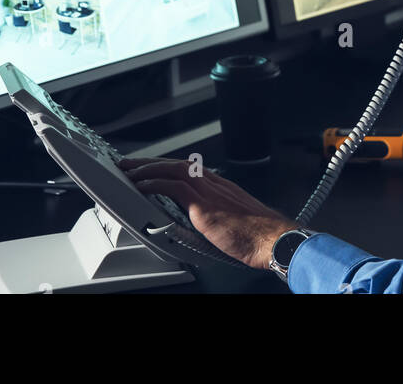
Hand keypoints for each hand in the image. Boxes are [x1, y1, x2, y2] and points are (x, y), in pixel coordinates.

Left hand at [121, 158, 297, 269]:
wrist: (273, 239)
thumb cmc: (259, 236)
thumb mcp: (235, 221)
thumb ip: (218, 217)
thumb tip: (205, 226)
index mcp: (222, 188)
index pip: (190, 169)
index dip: (168, 167)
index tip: (154, 168)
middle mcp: (215, 185)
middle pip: (178, 164)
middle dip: (152, 162)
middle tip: (131, 163)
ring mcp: (210, 192)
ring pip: (173, 169)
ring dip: (148, 168)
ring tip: (129, 171)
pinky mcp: (204, 205)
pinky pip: (173, 186)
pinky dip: (154, 183)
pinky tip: (140, 186)